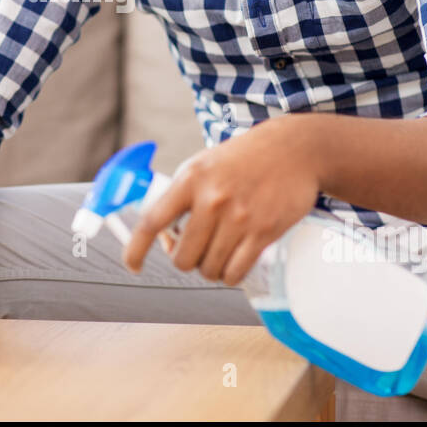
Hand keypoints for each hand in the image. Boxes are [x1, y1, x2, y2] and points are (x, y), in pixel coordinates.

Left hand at [123, 117, 320, 284]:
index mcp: (190, 179)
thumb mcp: (203, 165)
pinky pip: (235, 272)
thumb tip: (164, 238)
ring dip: (210, 269)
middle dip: (186, 260)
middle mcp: (212, 199)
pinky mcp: (264, 232)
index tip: (132, 265)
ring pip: (209, 269)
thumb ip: (181, 196)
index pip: (152, 222)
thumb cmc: (243, 159)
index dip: (136, 250)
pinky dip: (230, 276)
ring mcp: (239, 218)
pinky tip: (233, 264)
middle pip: (183, 257)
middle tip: (196, 250)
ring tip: (218, 254)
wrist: (294, 150)